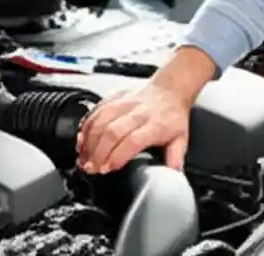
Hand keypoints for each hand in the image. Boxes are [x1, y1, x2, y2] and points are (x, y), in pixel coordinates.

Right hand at [75, 47, 214, 173]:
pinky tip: (82, 139)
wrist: (170, 89)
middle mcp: (138, 112)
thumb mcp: (180, 139)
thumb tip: (173, 174)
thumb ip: (175, 158)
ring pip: (101, 120)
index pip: (133, 140)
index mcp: (155, 124)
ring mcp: (124, 103)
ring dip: (89, 140)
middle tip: (91, 168)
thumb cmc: (172, 116)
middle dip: (98, 153)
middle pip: (112, 131)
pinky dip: (86, 125)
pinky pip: (96, 109)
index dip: (117, 156)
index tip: (107, 169)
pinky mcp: (114, 97)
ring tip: (83, 157)